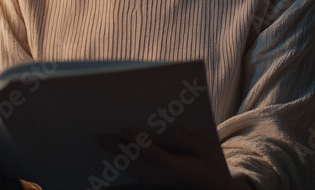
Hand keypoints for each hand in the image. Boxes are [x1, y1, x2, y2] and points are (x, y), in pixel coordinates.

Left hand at [99, 127, 249, 189]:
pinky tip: (112, 150)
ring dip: (116, 154)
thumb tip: (175, 131)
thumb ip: (192, 141)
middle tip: (101, 136)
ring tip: (101, 140)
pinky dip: (121, 160)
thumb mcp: (209, 149)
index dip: (140, 143)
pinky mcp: (154, 180)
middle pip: (137, 161)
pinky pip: (134, 170)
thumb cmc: (212, 164)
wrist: (213, 186)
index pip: (155, 155)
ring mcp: (158, 180)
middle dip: (118, 148)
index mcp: (178, 168)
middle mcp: (164, 176)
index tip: (126, 130)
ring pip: (132, 167)